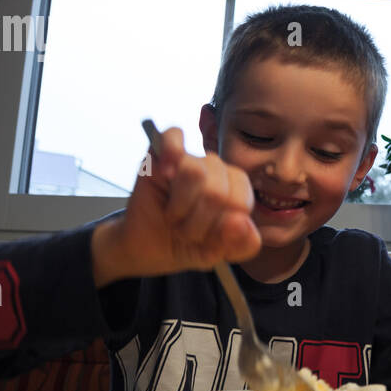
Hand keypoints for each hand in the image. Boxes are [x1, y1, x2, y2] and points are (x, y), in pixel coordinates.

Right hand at [92, 126, 260, 285]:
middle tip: (184, 232)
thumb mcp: (220, 255)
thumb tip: (241, 222)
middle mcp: (216, 171)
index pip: (240, 201)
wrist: (146, 250)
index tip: (207, 239)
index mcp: (237, 190)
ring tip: (172, 216)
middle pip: (217, 191)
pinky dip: (170, 152)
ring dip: (179, 206)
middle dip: (197, 223)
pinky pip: (173, 135)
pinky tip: (165, 173)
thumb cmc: (186, 245)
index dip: (220, 228)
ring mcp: (189, 160)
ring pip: (194, 171)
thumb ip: (244, 244)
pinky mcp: (161, 153)